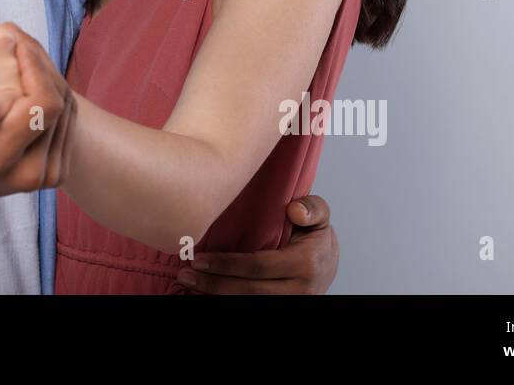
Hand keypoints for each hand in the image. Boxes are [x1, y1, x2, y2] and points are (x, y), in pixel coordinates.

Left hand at [174, 195, 338, 293]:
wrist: (328, 263)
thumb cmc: (315, 236)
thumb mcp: (319, 215)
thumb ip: (312, 208)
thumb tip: (294, 210)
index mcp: (304, 264)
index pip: (258, 267)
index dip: (226, 265)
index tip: (198, 258)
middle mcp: (298, 290)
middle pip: (248, 291)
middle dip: (213, 284)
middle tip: (185, 274)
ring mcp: (289, 303)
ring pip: (248, 303)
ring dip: (215, 295)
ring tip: (188, 284)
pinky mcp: (280, 307)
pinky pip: (250, 305)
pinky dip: (227, 299)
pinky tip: (205, 293)